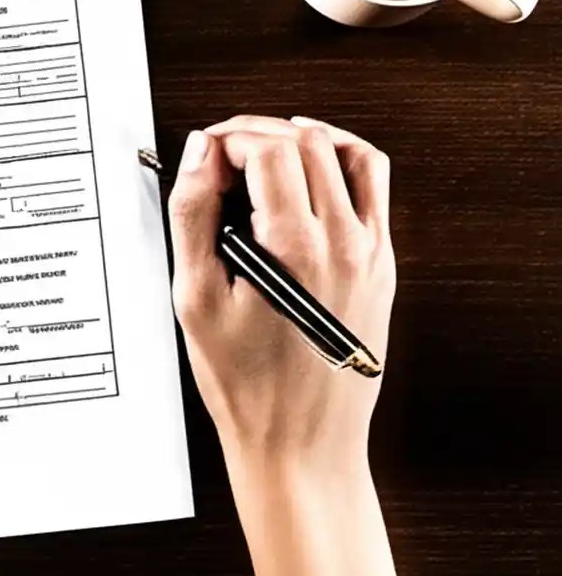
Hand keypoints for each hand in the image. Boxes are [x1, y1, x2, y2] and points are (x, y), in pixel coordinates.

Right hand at [168, 115, 394, 467]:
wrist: (299, 442)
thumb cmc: (246, 385)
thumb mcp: (194, 297)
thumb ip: (193, 214)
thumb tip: (198, 153)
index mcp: (294, 248)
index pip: (269, 148)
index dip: (230, 135)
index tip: (205, 148)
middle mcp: (343, 243)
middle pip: (308, 143)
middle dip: (259, 132)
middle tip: (223, 149)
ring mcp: (371, 253)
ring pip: (348, 154)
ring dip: (304, 138)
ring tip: (266, 150)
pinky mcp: (382, 266)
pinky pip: (375, 188)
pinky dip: (343, 163)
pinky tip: (311, 173)